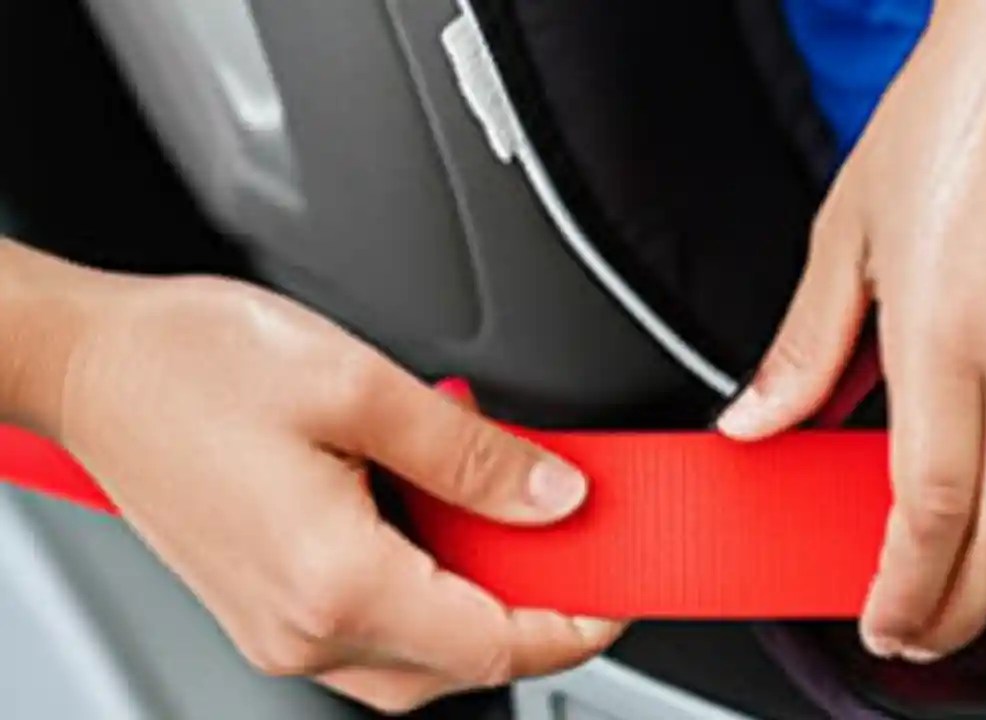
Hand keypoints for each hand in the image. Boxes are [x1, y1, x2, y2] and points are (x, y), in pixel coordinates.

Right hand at [51, 273, 621, 711]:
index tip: (623, 586)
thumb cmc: (193, 364)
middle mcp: (302, 627)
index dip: (577, 621)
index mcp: (332, 580)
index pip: (495, 644)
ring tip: (511, 524)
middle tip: (580, 542)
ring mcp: (279, 628)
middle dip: (537, 609)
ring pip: (423, 653)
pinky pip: (376, 627)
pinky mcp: (268, 608)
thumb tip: (554, 496)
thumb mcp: (360, 385)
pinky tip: (441, 524)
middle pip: (465, 658)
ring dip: (483, 602)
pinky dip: (430, 591)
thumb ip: (472, 454)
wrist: (95, 365)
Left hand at [717, 4, 985, 660]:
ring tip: (968, 585)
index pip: (930, 505)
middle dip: (959, 604)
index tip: (885, 622)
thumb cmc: (945, 123)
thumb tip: (754, 424)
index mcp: (948, 331)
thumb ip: (803, 350)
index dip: (907, 585)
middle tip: (921, 633)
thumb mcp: (846, 236)